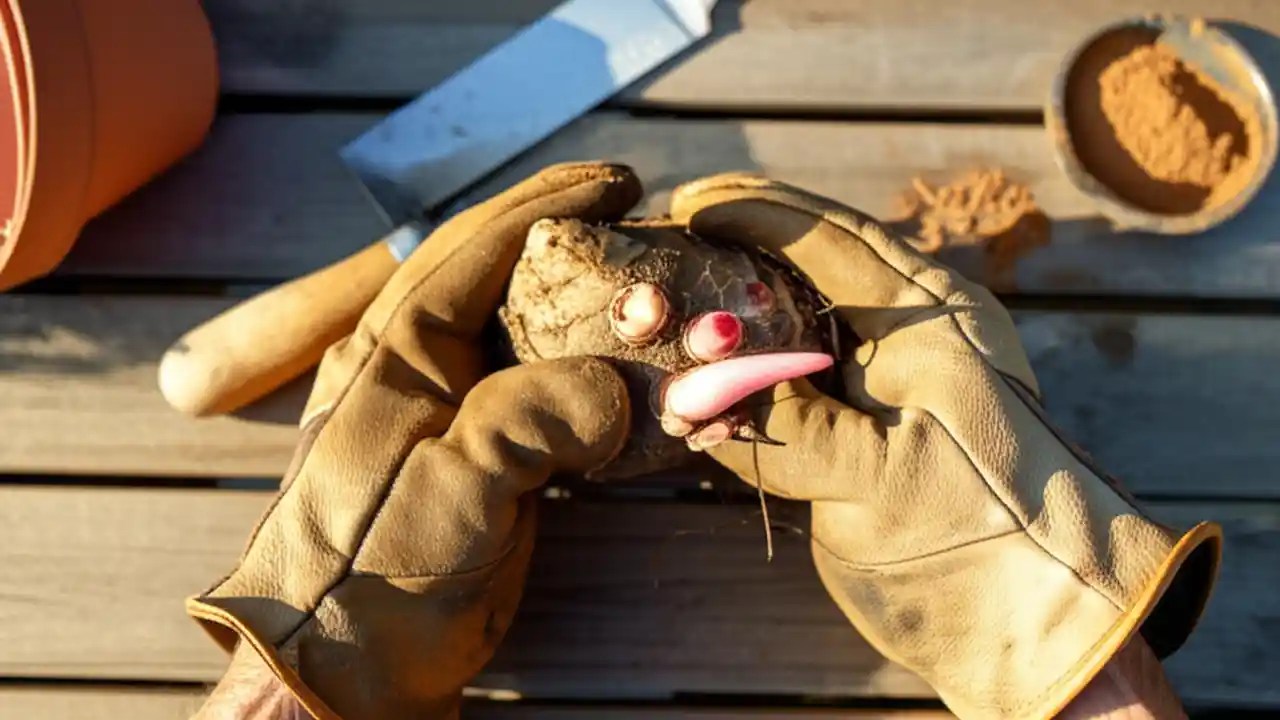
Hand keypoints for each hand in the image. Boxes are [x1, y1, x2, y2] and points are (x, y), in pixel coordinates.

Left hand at [186, 163, 641, 719]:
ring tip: (663, 310)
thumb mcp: (448, 488)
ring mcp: (456, 416)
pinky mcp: (485, 465)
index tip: (621, 184)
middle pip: (510, 283)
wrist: (339, 669)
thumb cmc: (368, 574)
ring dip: (601, 324)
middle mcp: (423, 367)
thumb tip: (616, 388)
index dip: (550, 205)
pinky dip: (602, 390)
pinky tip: (644, 389)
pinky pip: (554, 404)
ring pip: (538, 342)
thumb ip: (528, 419)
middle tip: (652, 241)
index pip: (477, 246)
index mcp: (396, 349)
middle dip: (583, 257)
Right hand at [667, 174, 1220, 719]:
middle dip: (737, 253)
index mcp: (931, 322)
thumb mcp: (877, 480)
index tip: (690, 202)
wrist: (1037, 627)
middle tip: (668, 241)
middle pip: (811, 268)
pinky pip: (796, 381)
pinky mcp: (870, 430)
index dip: (756, 214)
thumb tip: (688, 400)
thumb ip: (782, 432)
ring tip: (670, 304)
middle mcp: (912, 336)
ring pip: (798, 323)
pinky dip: (748, 376)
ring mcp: (890, 382)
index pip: (830, 240)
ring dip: (736, 316)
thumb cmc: (980, 542)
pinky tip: (702, 377)